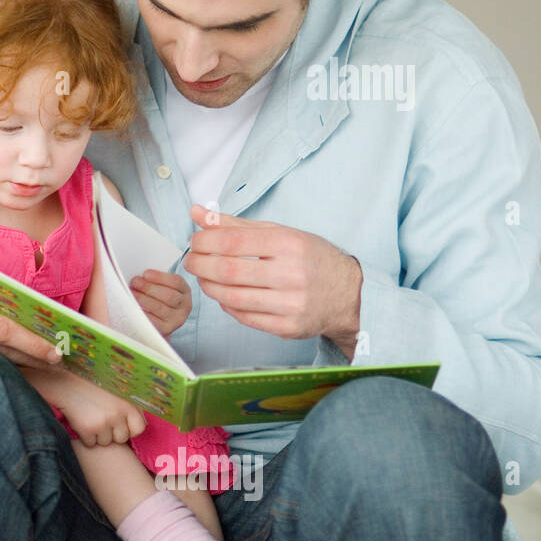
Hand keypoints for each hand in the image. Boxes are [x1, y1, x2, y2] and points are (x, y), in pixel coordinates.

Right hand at [45, 370, 147, 447]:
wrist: (65, 384)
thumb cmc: (91, 386)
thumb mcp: (115, 391)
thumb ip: (128, 407)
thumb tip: (138, 426)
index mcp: (128, 403)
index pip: (139, 428)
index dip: (129, 428)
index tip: (119, 424)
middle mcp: (118, 414)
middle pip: (122, 438)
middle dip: (112, 433)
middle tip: (100, 419)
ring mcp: (103, 422)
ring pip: (105, 442)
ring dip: (98, 435)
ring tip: (90, 418)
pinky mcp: (88, 429)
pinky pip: (91, 443)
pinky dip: (85, 437)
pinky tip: (81, 422)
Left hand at [130, 269, 190, 335]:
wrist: (160, 321)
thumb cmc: (158, 298)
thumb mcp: (162, 287)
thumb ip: (154, 281)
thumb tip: (138, 276)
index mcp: (185, 291)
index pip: (176, 282)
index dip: (160, 277)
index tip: (145, 273)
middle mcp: (184, 306)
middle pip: (168, 296)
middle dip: (149, 288)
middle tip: (134, 282)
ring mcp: (176, 319)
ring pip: (160, 308)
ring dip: (143, 299)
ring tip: (131, 293)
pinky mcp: (166, 330)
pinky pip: (154, 321)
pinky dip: (143, 313)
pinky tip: (134, 307)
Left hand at [182, 204, 362, 356]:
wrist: (348, 293)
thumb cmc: (308, 258)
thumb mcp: (279, 232)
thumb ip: (235, 224)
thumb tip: (197, 212)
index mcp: (289, 244)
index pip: (232, 241)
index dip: (204, 242)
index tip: (195, 242)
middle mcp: (291, 274)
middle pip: (228, 271)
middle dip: (200, 265)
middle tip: (191, 261)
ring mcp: (290, 304)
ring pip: (232, 298)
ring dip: (208, 287)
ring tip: (204, 277)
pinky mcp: (287, 327)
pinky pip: (244, 317)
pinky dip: (226, 304)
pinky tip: (223, 294)